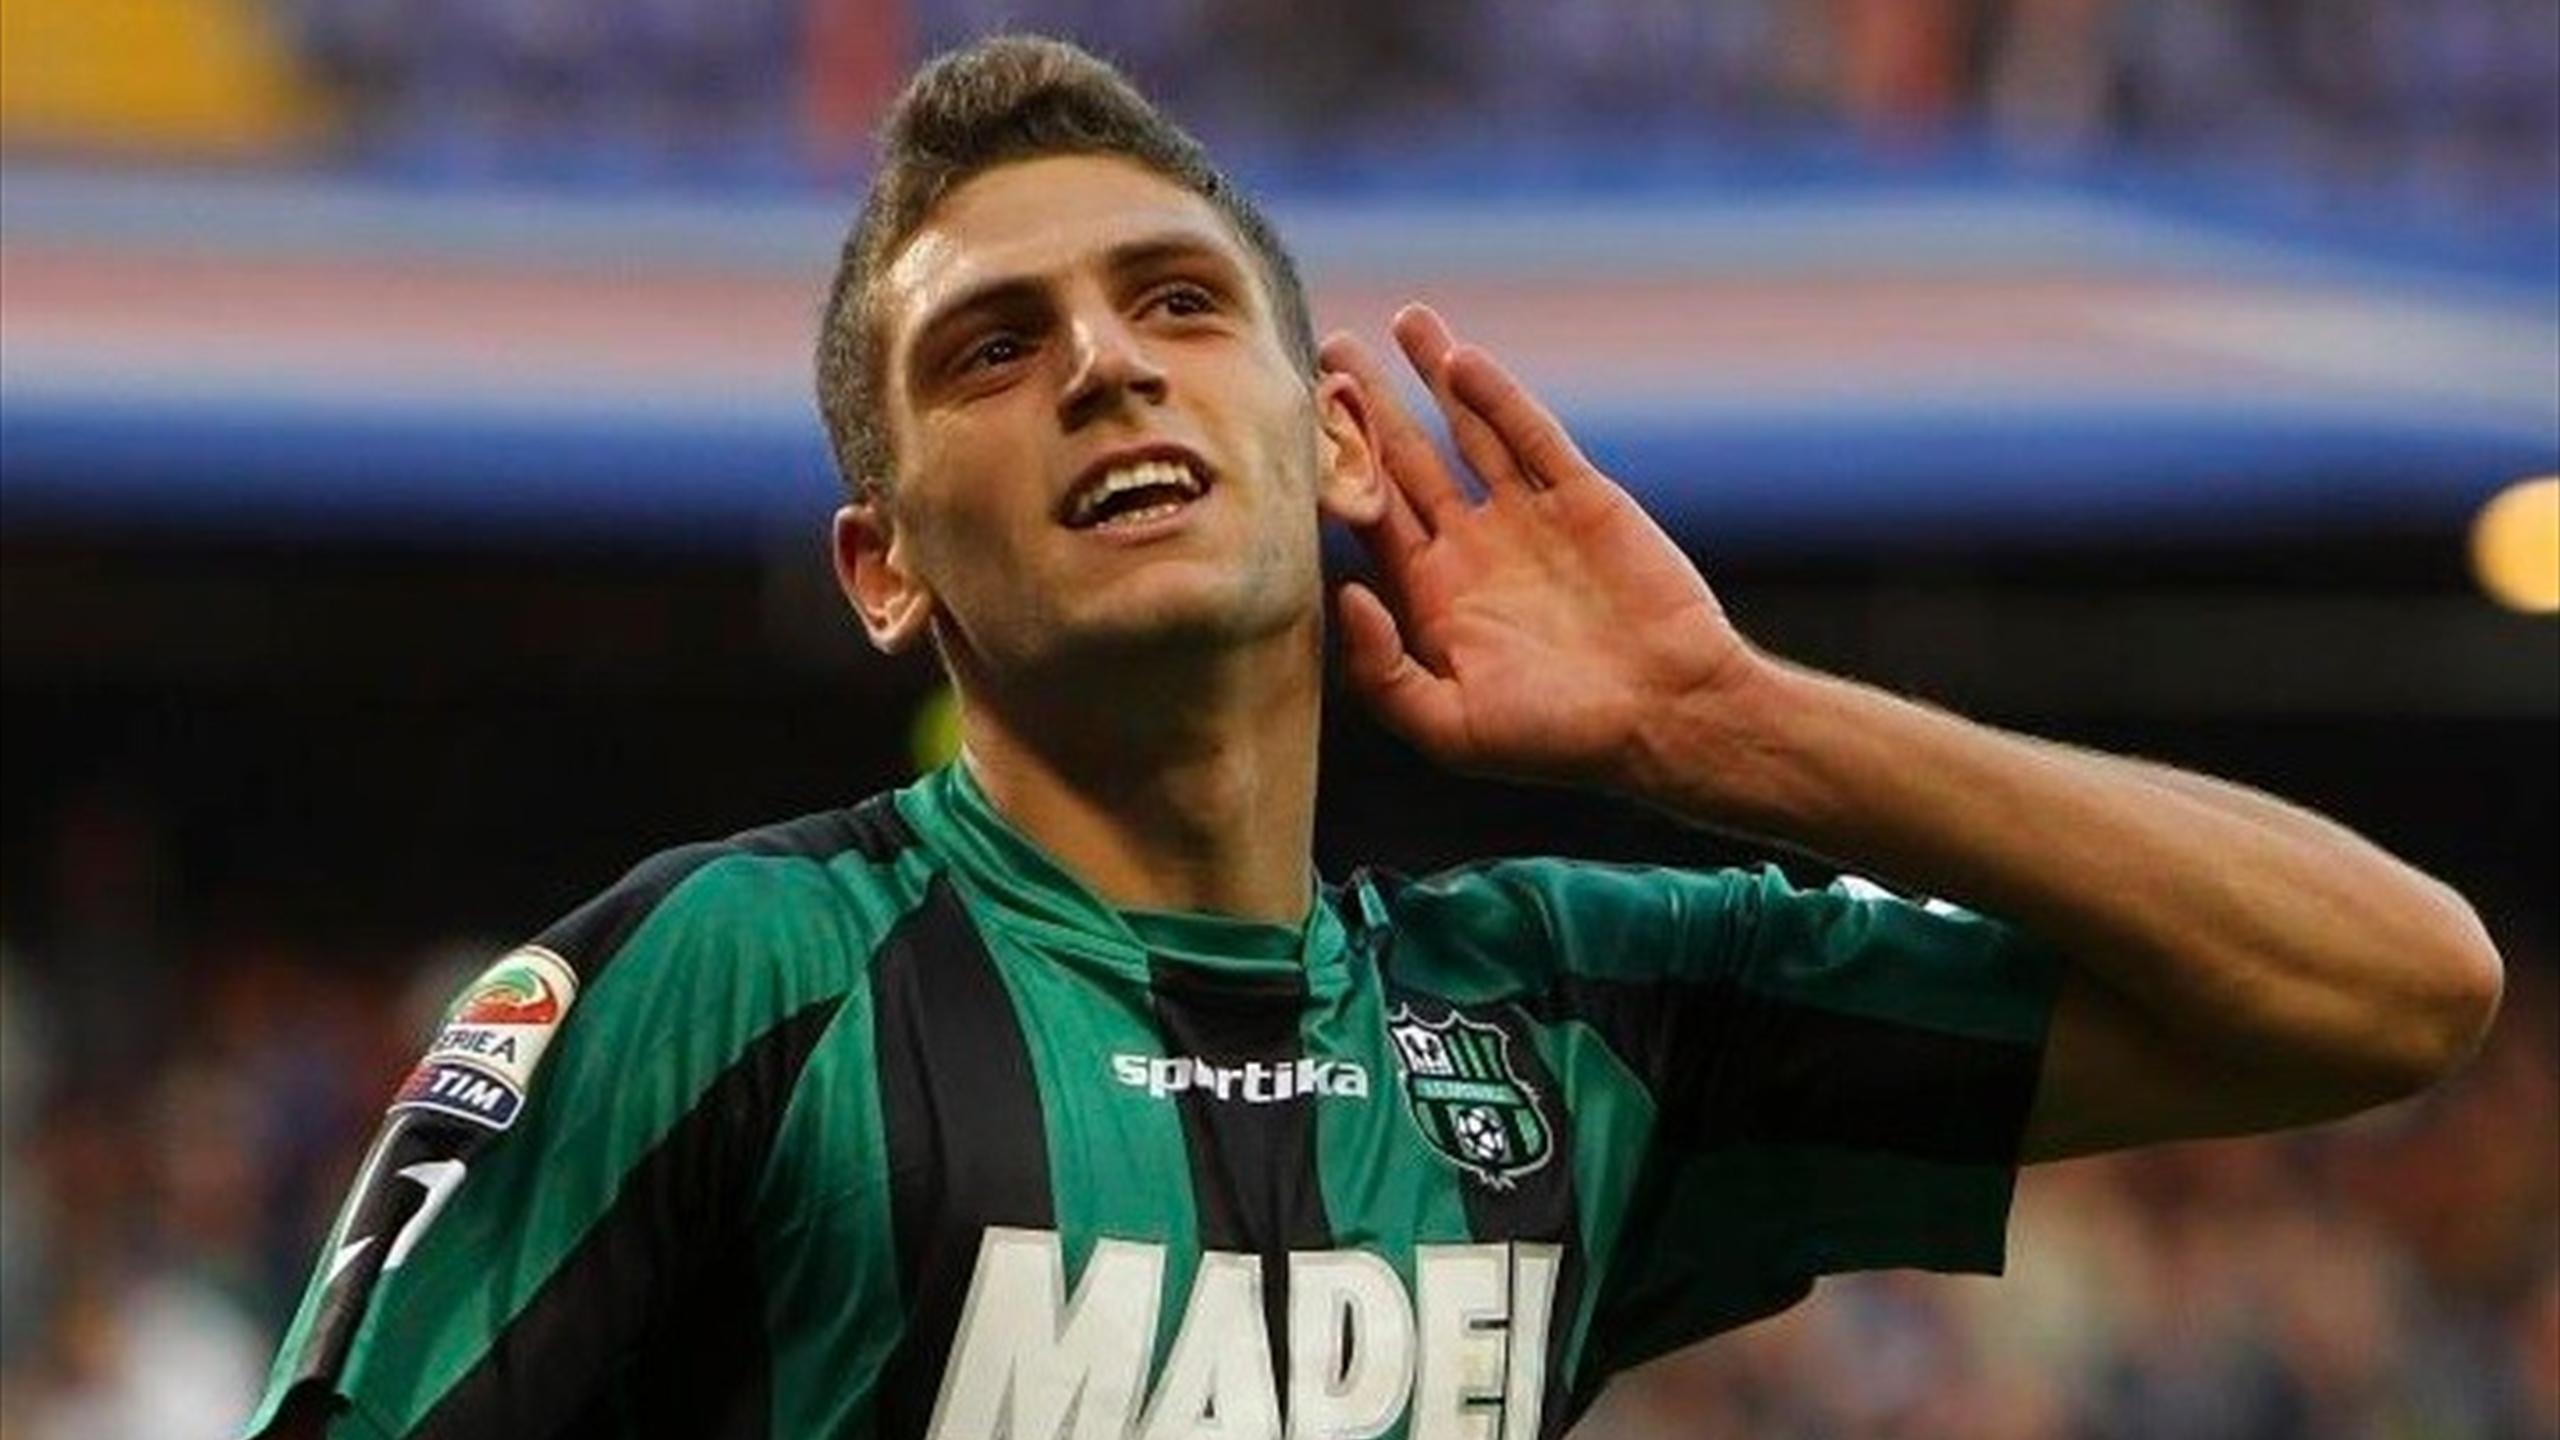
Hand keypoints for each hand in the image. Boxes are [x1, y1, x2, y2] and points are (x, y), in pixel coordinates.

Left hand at [1320, 305, 1759, 797]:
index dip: (1331, 470)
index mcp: (1432, 600)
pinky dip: (1497, 397)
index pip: (1367, 519)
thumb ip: (1383, 671)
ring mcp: (1526, 519)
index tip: (1289, 421)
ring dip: (1432, 377)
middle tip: (1327, 350)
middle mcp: (1472, 550)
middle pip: (1405, 461)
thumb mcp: (1450, 729)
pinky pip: (1530, 434)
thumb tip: (1342, 593)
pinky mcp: (1581, 497)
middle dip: (1368, 407)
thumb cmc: (1557, 740)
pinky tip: (1461, 360)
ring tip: (1399, 320)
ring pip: (1467, 431)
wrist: (1669, 716)